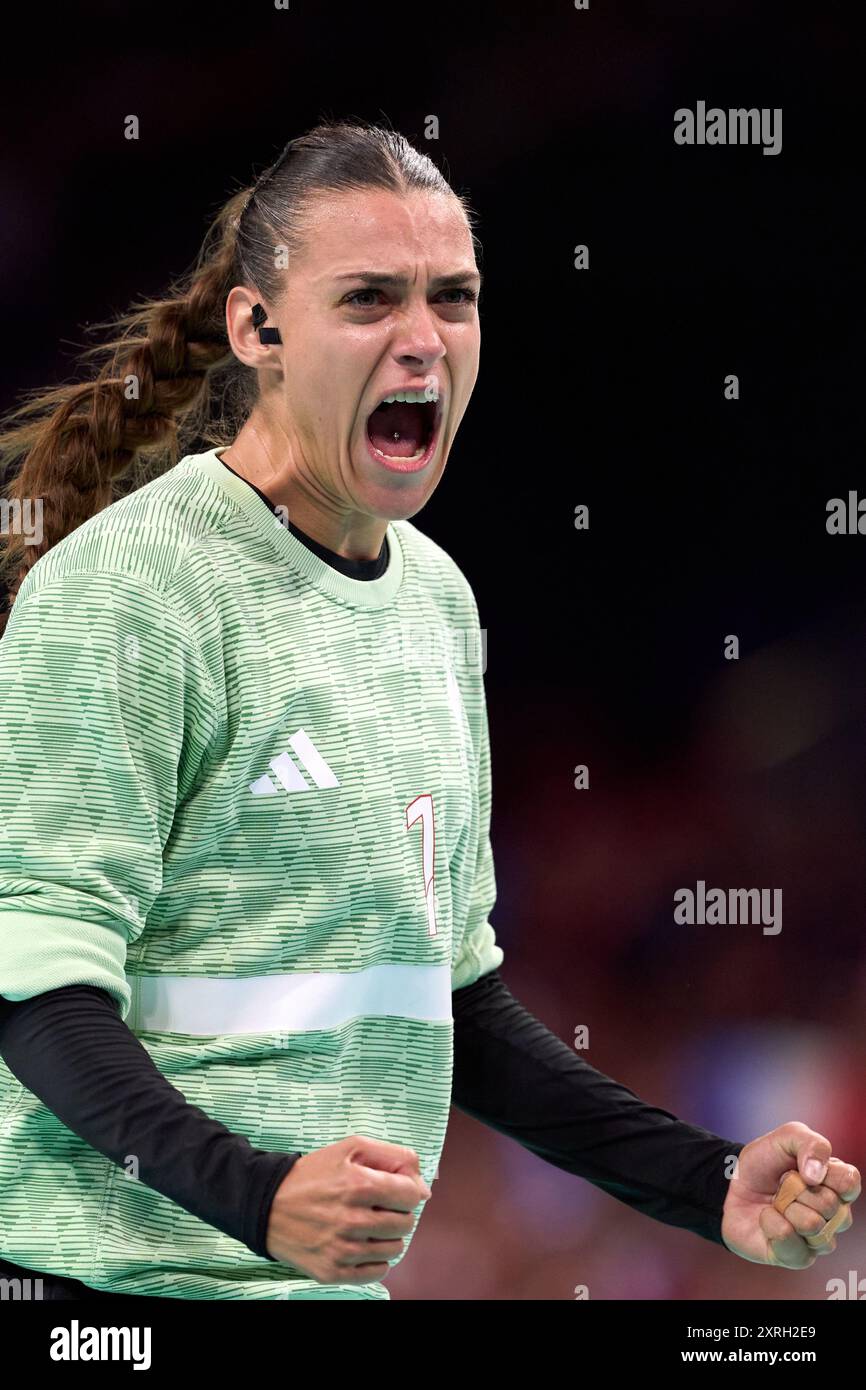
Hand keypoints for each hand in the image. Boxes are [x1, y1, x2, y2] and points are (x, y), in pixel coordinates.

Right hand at [265, 1135, 431, 1283]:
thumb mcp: (351, 1147)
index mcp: (358, 1184)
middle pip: (406, 1223)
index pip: (411, 1195)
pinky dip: (375, 1259)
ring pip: (395, 1249)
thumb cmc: (313, 1173)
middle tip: (378, 1205)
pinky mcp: (332, 1271)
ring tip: (368, 1223)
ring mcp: (342, 1249)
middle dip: (398, 1212)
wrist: (267, 1205)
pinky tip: (360, 1243)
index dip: (408, 1189)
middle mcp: (352, 1220)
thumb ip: (394, 1156)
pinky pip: (377, 1272)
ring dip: (387, 1235)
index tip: (394, 1188)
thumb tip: (423, 1186)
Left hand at [721, 1121, 859, 1267]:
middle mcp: (835, 1215)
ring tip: (776, 1202)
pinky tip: (767, 1218)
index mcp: (837, 1184)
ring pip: (813, 1225)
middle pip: (830, 1205)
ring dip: (785, 1206)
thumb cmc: (765, 1162)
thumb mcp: (787, 1138)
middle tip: (781, 1184)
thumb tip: (816, 1176)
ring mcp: (819, 1238)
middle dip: (795, 1188)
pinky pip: (791, 1242)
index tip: (802, 1167)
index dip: (825, 1173)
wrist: (732, 1185)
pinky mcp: (799, 1256)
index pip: (850, 1182)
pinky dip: (771, 1224)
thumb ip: (811, 1144)